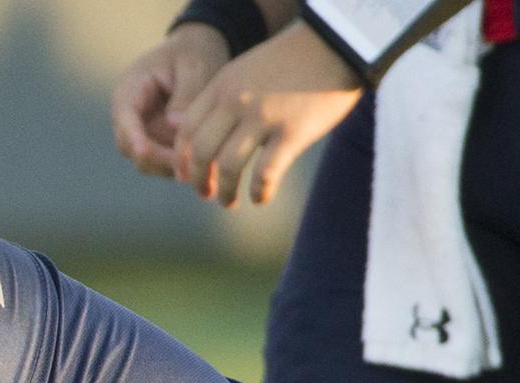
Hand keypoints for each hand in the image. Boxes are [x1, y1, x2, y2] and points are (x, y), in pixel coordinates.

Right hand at [112, 23, 231, 177]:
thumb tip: (176, 126)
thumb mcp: (194, 66)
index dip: (134, 138)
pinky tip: (202, 165)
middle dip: (158, 159)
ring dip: (169, 166)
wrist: (196, 50)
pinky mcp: (153, 140)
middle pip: (131, 148)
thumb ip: (185, 95)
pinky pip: (160, 160)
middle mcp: (128, 115)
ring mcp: (139, 130)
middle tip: (190, 167)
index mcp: (130, 90)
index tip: (146, 152)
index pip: (125, 120)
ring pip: (146, 160)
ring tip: (201, 168)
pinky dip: (178, 165)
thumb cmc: (193, 53)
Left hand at [173, 21, 363, 206]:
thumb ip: (223, 98)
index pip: (185, 131)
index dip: (182, 160)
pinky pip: (265, 174)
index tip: (187, 176)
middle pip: (201, 152)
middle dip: (198, 180)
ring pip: (228, 167)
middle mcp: (236, 101)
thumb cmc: (292, 61)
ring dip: (225, 192)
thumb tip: (204, 137)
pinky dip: (259, 192)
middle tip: (205, 193)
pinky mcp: (293, 132)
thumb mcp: (246, 70)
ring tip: (229, 202)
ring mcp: (264, 117)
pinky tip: (260, 198)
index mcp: (221, 86)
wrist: (337, 42)